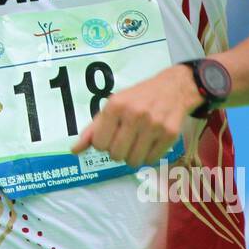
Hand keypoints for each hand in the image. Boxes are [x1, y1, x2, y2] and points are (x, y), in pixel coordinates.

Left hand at [70, 64, 198, 168]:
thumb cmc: (138, 98)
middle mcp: (134, 114)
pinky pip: (151, 160)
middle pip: (116, 155)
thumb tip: (74, 150)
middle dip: (118, 151)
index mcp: (116, 105)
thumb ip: (93, 129)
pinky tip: (151, 142)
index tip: (110, 136)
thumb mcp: (113, 105)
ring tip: (137, 142)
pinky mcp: (170, 134)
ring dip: (133, 156)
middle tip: (125, 139)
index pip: (99, 143)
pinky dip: (148, 156)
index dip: (103, 144)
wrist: (174, 87)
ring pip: (133, 161)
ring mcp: (154, 125)